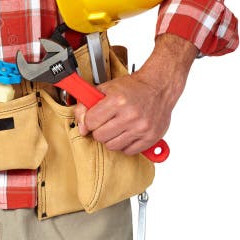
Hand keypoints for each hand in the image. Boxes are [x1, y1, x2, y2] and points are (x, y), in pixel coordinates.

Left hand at [74, 34, 196, 155]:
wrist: (158, 87)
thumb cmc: (132, 88)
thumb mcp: (104, 89)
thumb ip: (86, 106)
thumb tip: (81, 128)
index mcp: (117, 101)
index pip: (90, 122)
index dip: (89, 120)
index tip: (94, 118)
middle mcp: (130, 115)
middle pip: (100, 136)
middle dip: (99, 130)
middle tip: (105, 122)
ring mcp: (141, 128)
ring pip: (112, 146)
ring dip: (111, 138)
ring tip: (116, 127)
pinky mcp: (150, 137)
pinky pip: (128, 151)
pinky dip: (125, 144)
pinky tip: (127, 133)